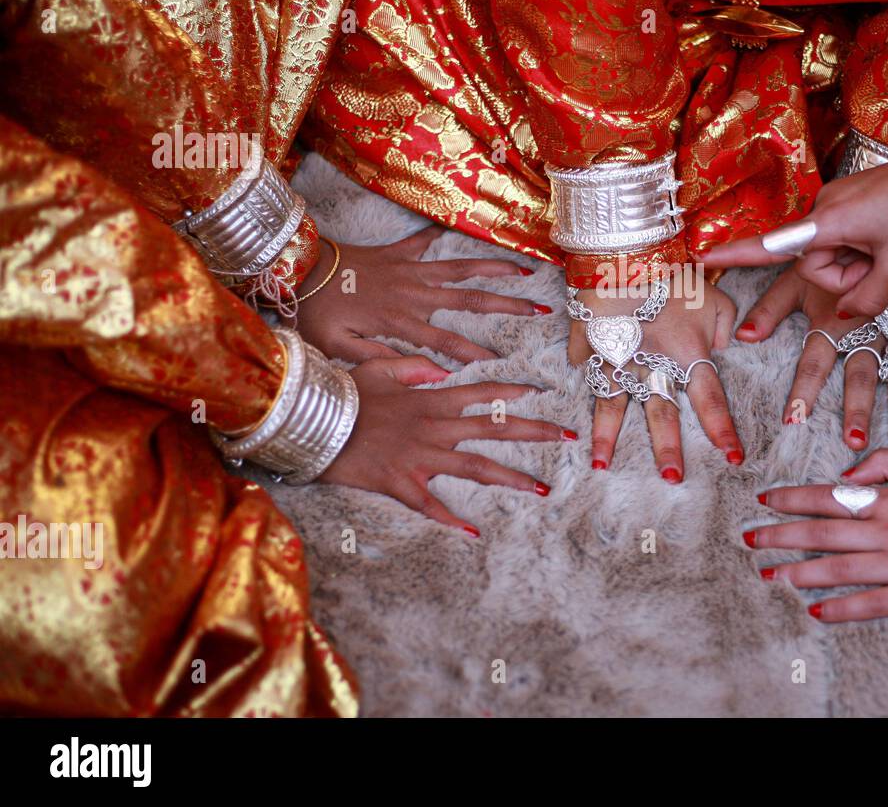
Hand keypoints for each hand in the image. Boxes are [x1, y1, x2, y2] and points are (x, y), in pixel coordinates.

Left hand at [295, 226, 546, 365]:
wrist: (297, 270)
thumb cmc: (315, 315)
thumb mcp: (339, 349)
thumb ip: (379, 361)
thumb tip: (421, 374)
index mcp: (400, 321)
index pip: (446, 341)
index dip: (474, 353)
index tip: (502, 363)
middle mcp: (413, 293)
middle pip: (469, 299)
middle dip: (507, 305)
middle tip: (539, 308)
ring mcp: (408, 270)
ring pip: (459, 268)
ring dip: (493, 267)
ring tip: (523, 269)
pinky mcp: (397, 253)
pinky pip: (423, 241)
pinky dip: (439, 233)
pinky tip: (457, 225)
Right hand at [321, 355, 574, 535]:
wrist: (309, 422)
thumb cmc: (341, 394)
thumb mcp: (378, 368)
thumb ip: (413, 366)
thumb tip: (443, 368)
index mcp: (430, 399)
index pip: (483, 393)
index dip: (514, 392)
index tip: (543, 391)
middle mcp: (434, 428)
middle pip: (494, 429)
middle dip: (535, 432)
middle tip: (567, 437)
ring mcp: (420, 457)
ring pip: (476, 468)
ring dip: (513, 479)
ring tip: (544, 491)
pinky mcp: (401, 484)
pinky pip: (431, 505)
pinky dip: (452, 519)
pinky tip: (473, 532)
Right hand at [568, 274, 741, 479]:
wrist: (628, 250)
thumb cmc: (676, 272)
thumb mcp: (715, 296)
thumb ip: (727, 326)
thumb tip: (724, 347)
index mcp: (689, 355)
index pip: (710, 403)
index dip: (723, 433)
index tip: (734, 459)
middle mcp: (653, 365)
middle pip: (662, 415)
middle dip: (667, 450)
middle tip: (671, 479)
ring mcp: (617, 358)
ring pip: (612, 406)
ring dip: (606, 438)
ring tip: (601, 466)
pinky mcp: (589, 345)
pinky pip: (586, 367)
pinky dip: (584, 374)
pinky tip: (578, 398)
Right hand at [699, 147, 887, 317]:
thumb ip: (866, 299)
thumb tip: (842, 313)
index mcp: (829, 222)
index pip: (773, 245)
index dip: (735, 254)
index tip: (699, 255)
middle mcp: (823, 206)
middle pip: (814, 261)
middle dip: (845, 274)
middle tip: (882, 264)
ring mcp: (835, 200)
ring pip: (830, 250)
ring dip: (857, 260)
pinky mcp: (848, 199)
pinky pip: (842, 235)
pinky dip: (861, 245)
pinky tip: (887, 235)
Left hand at [737, 268, 887, 447]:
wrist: (879, 219)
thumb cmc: (831, 255)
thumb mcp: (796, 279)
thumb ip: (770, 309)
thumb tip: (743, 336)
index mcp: (832, 320)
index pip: (814, 361)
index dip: (803, 390)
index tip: (794, 421)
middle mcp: (865, 327)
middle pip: (860, 373)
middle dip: (857, 407)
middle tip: (853, 441)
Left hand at [747, 449, 887, 621]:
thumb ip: (885, 462)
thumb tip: (847, 474)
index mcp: (887, 499)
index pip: (827, 497)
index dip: (791, 499)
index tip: (764, 501)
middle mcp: (885, 531)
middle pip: (822, 534)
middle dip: (781, 537)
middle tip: (751, 542)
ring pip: (838, 570)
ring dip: (800, 573)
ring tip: (770, 577)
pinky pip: (871, 603)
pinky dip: (841, 609)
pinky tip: (815, 612)